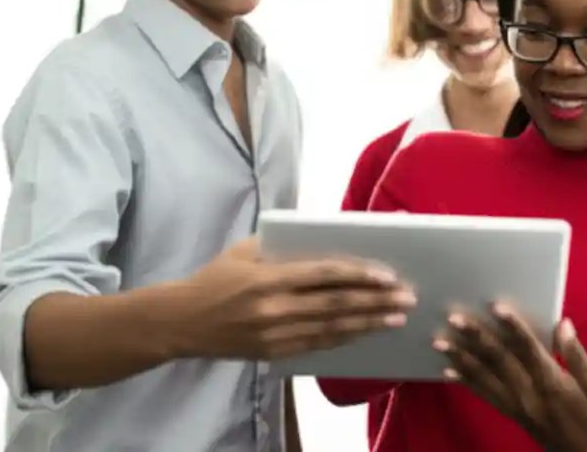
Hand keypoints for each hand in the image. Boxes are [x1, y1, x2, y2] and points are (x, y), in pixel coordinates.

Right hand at [174, 237, 416, 359]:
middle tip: (406, 297)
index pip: (324, 275)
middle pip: (336, 305)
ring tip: (397, 317)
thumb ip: (282, 245)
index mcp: (268, 278)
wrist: (180, 322)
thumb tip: (328, 233)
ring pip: (332, 329)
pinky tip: (367, 331)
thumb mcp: (244, 251)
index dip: (359, 275)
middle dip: (375, 301)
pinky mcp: (273, 353)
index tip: (388, 275)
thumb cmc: (215, 278)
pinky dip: (345, 337)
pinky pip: (317, 345)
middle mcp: (273, 309)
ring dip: (369, 323)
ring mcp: (274, 335)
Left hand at [434, 303, 586, 451]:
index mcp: (551, 381)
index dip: (512, 327)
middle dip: (475, 337)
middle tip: (454, 318)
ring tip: (440, 340)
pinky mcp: (508, 411)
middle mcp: (528, 392)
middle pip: (498, 360)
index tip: (496, 307)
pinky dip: (464, 381)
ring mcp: (514, 404)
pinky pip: (482, 394)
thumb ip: (578, 355)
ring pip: (484, 376)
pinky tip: (447, 369)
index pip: (528, 348)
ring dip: (461, 357)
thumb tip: (562, 324)